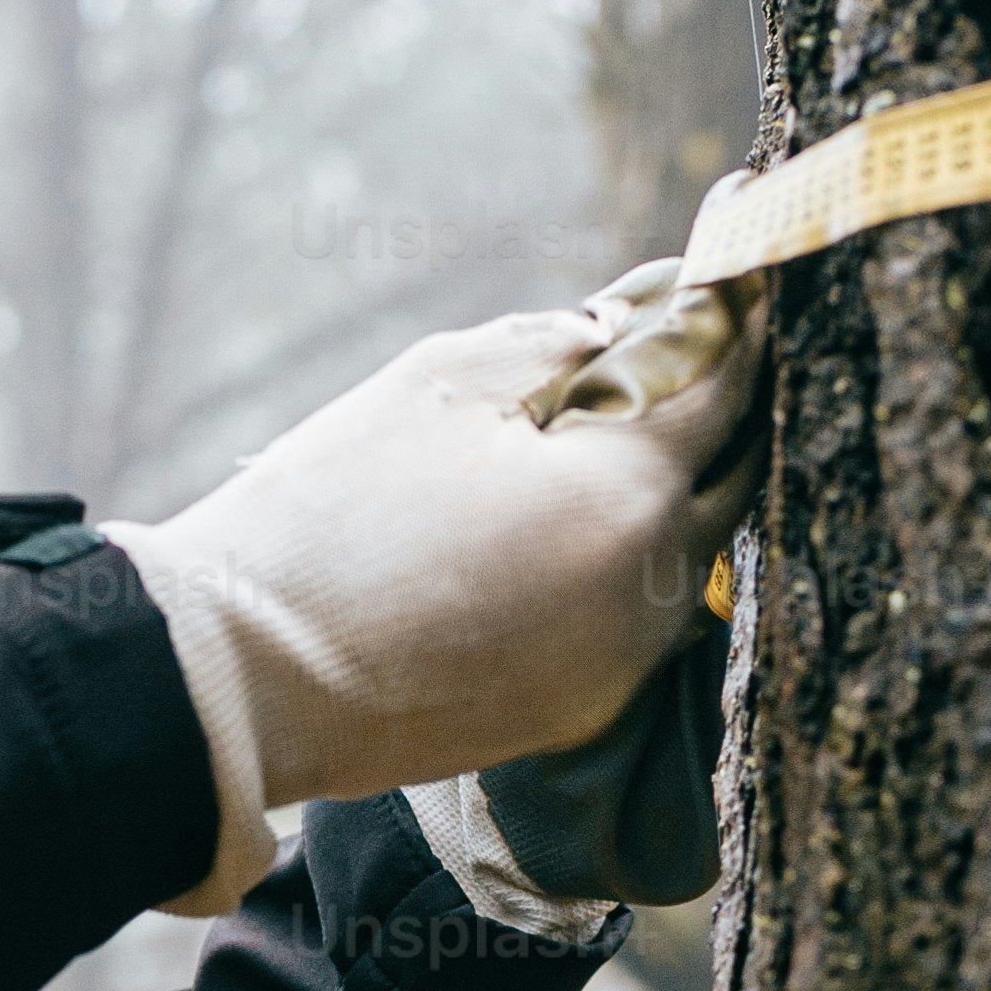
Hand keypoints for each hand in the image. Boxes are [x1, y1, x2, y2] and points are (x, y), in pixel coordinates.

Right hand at [107, 278, 757, 906]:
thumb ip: (555, 341)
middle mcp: (653, 587)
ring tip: (626, 432)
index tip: (739, 280)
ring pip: (690, 552)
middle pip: (732, 475)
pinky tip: (575, 527)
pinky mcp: (584, 710)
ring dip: (673, 488)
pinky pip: (642, 617)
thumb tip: (619, 327)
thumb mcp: (441, 383)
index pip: (727, 386)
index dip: (735, 321)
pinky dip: (631, 561)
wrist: (251, 673)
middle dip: (721, 408)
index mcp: (628, 493)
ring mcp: (625, 660)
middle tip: (695, 350)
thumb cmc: (335, 509)